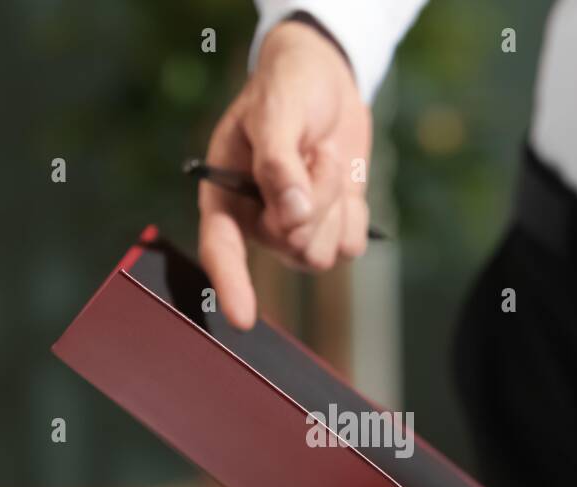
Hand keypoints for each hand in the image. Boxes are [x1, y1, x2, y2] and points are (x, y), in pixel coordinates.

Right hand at [199, 20, 371, 328]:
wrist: (325, 78)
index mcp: (225, 196)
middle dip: (315, 199)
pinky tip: (343, 179)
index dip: (230, 285)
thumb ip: (278, 163)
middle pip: (291, 248)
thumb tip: (292, 217)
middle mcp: (257, 222)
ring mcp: (294, 231)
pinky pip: (350, 246)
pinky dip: (354, 212)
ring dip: (335, 202)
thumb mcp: (276, 110)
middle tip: (314, 150)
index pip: (221, 250)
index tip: (241, 319)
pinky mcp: (331, 229)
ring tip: (324, 157)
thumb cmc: (288, 87)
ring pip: (322, 254)